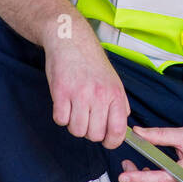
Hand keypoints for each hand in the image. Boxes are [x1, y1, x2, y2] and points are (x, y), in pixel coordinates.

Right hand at [42, 18, 128, 150]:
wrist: (71, 40)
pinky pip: (60, 120)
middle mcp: (99, 95)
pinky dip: (61, 115)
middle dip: (89, 131)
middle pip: (94, 135)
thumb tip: (122, 128)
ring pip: (76, 130)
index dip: (111, 141)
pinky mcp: (61, 92)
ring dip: (74, 124)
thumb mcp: (113, 80)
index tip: (106, 139)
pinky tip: (64, 103)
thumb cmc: (91, 61)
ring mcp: (79, 94)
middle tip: (86, 116)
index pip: (118, 131)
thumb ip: (119, 104)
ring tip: (75, 108)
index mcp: (115, 94)